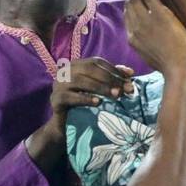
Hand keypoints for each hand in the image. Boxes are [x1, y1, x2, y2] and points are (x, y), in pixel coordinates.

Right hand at [26, 57, 135, 172]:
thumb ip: (111, 79)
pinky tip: (98, 103)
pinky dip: (85, 98)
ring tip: (115, 95)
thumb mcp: (98, 89)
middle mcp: (65, 71)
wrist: (65, 124)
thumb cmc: (84, 103)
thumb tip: (130, 72)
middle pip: (89, 69)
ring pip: (80, 81)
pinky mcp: (55, 99)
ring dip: (100, 87)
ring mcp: (58, 85)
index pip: (97, 62)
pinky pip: (70, 96)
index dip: (114, 69)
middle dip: (109, 78)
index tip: (130, 78)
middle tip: (124, 89)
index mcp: (76, 65)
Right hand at [124, 0, 185, 76]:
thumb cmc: (171, 66)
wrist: (178, 70)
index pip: (127, 14)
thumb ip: (147, 44)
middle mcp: (135, 28)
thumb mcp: (152, 55)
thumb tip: (151, 38)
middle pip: (128, 2)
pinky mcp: (158, 16)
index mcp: (132, 38)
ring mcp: (145, 21)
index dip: (130, 0)